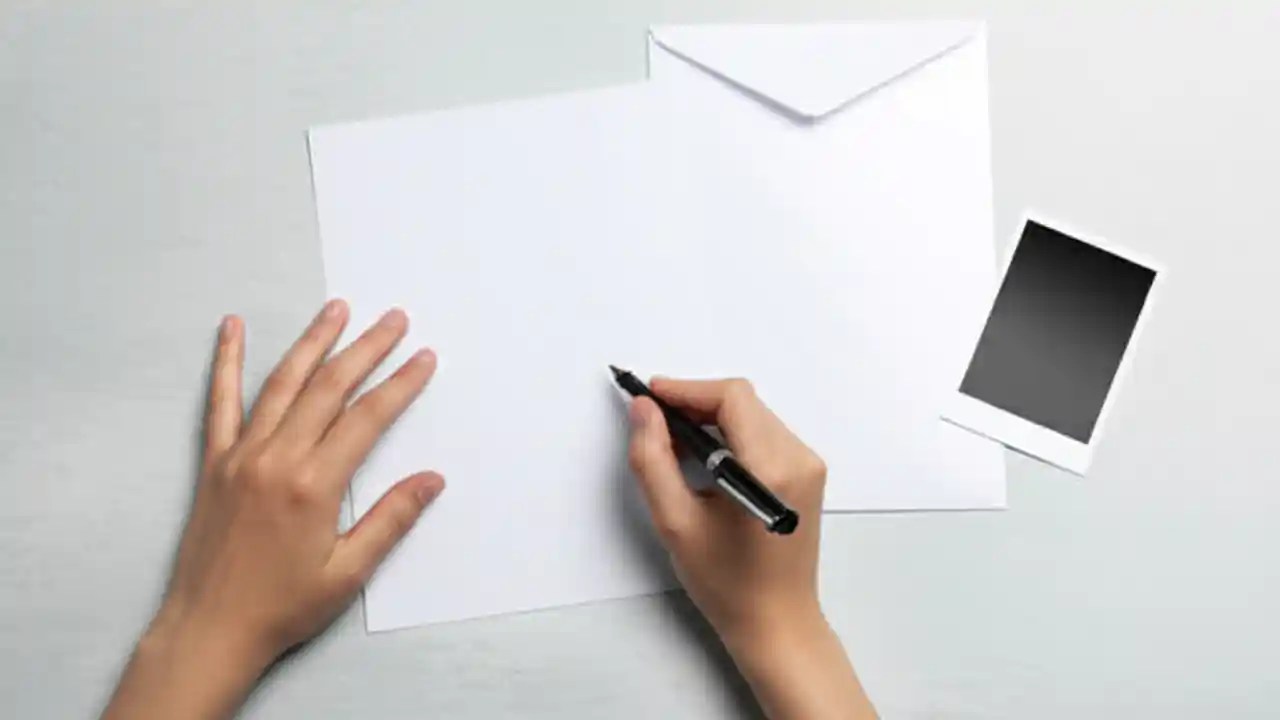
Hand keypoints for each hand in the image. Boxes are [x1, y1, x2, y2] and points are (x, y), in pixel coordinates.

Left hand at [103, 300, 442, 719]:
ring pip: (282, 384)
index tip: (423, 358)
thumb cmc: (281, 607)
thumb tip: (431, 480)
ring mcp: (241, 455)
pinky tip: (233, 329)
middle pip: (329, 388)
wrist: (209, 630)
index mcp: (313, 485)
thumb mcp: (348, 572)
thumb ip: (390, 520)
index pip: (366, 419)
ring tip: (337, 310)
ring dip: (313, 343)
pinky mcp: (214, 462)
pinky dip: (227, 362)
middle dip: (366, 349)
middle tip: (393, 319)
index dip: (399, 384)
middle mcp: (276, 459)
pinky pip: (220, 402)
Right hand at [627, 377, 874, 719]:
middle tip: (654, 421)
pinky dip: (731, 434)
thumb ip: (653, 459)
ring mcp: (808, 466)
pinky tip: (704, 458)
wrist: (777, 623)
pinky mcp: (807, 475)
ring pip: (753, 415)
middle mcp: (799, 459)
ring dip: (712, 418)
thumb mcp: (676, 522)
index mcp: (771, 469)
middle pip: (743, 402)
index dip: (686, 390)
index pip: (731, 398)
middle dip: (695, 402)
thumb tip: (644, 410)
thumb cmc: (726, 583)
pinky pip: (764, 434)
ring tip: (674, 443)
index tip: (649, 397)